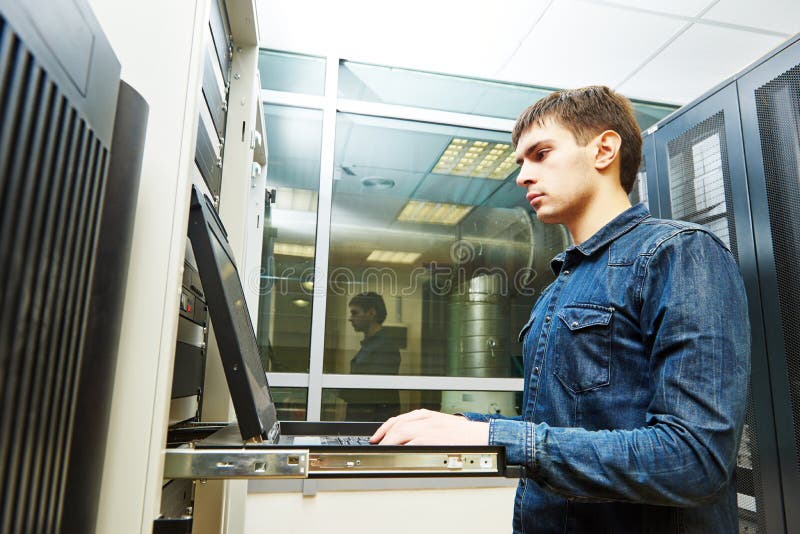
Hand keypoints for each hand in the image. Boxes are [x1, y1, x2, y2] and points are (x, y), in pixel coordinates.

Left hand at [370, 409, 489, 445]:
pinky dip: (401, 448)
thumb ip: (424, 428)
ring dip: (389, 442)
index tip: (376, 437)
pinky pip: (412, 442)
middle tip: (377, 446)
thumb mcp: (440, 424)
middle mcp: (425, 419)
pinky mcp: (433, 438)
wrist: (479, 435)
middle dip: (383, 436)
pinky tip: (396, 454)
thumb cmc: (462, 433)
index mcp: (426, 415)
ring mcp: (428, 428)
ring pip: (401, 432)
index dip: (384, 428)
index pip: (398, 419)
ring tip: (383, 451)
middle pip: (397, 425)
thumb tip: (408, 439)